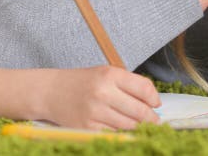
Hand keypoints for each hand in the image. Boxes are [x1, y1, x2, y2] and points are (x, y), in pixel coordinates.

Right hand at [40, 65, 160, 129]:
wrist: (50, 92)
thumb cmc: (83, 82)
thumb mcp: (106, 73)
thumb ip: (129, 84)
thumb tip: (154, 102)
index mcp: (110, 75)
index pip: (144, 88)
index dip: (154, 98)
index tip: (157, 104)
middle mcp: (103, 92)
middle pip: (139, 110)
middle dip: (151, 118)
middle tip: (155, 122)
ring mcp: (94, 112)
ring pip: (128, 125)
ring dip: (138, 127)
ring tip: (141, 126)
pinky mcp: (86, 127)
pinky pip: (113, 134)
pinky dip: (121, 134)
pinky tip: (123, 130)